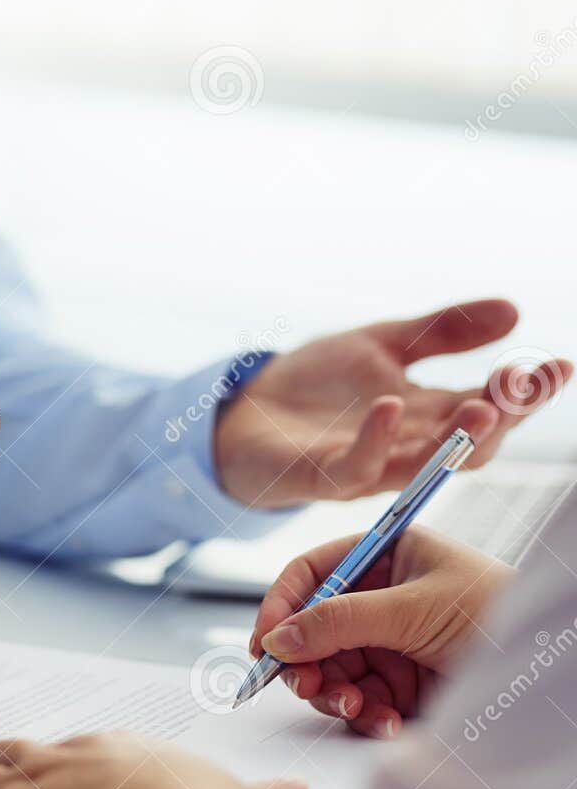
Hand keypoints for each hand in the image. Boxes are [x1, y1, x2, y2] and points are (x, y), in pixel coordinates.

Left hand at [215, 299, 570, 507]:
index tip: (561, 365)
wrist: (243, 412)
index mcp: (427, 416)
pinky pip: (355, 467)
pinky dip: (375, 438)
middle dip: (502, 418)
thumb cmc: (315, 386)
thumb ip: (441, 332)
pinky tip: (390, 405)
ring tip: (480, 402)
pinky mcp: (320, 477)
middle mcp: (405, 448)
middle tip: (522, 386)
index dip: (526, 392)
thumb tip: (512, 311)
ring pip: (423, 465)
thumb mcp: (382, 344)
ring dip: (455, 438)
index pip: (489, 408)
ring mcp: (365, 467)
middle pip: (469, 444)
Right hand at [249, 527, 513, 737]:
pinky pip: (359, 700)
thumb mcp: (411, 610)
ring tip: (353, 707)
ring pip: (330, 670)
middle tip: (304, 685)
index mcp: (387, 557)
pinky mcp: (401, 685)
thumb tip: (276, 639)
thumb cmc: (497, 615)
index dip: (282, 604)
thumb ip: (337, 621)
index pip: (312, 572)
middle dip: (305, 660)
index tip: (265, 642)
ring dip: (333, 693)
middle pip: (312, 628)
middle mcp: (383, 598)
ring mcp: (391, 643)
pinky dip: (364, 715)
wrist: (549, 674)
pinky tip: (384, 721)